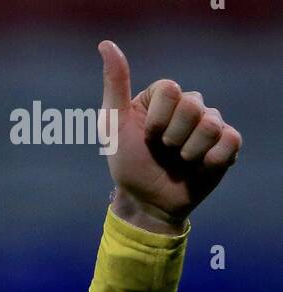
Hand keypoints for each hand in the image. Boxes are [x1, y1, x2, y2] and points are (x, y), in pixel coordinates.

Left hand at [99, 39, 241, 230]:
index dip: (156, 120)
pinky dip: (212, 159)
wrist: (146, 203)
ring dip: (189, 152)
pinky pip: (230, 141)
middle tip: (164, 151)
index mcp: (165, 96)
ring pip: (211, 125)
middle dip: (172, 137)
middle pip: (193, 105)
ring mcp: (210, 124)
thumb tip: (106, 45)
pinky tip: (199, 167)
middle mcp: (190, 105)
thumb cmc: (128, 165)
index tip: (146, 136)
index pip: (172, 90)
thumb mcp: (113, 126)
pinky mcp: (226, 146)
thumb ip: (114, 86)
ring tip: (180, 161)